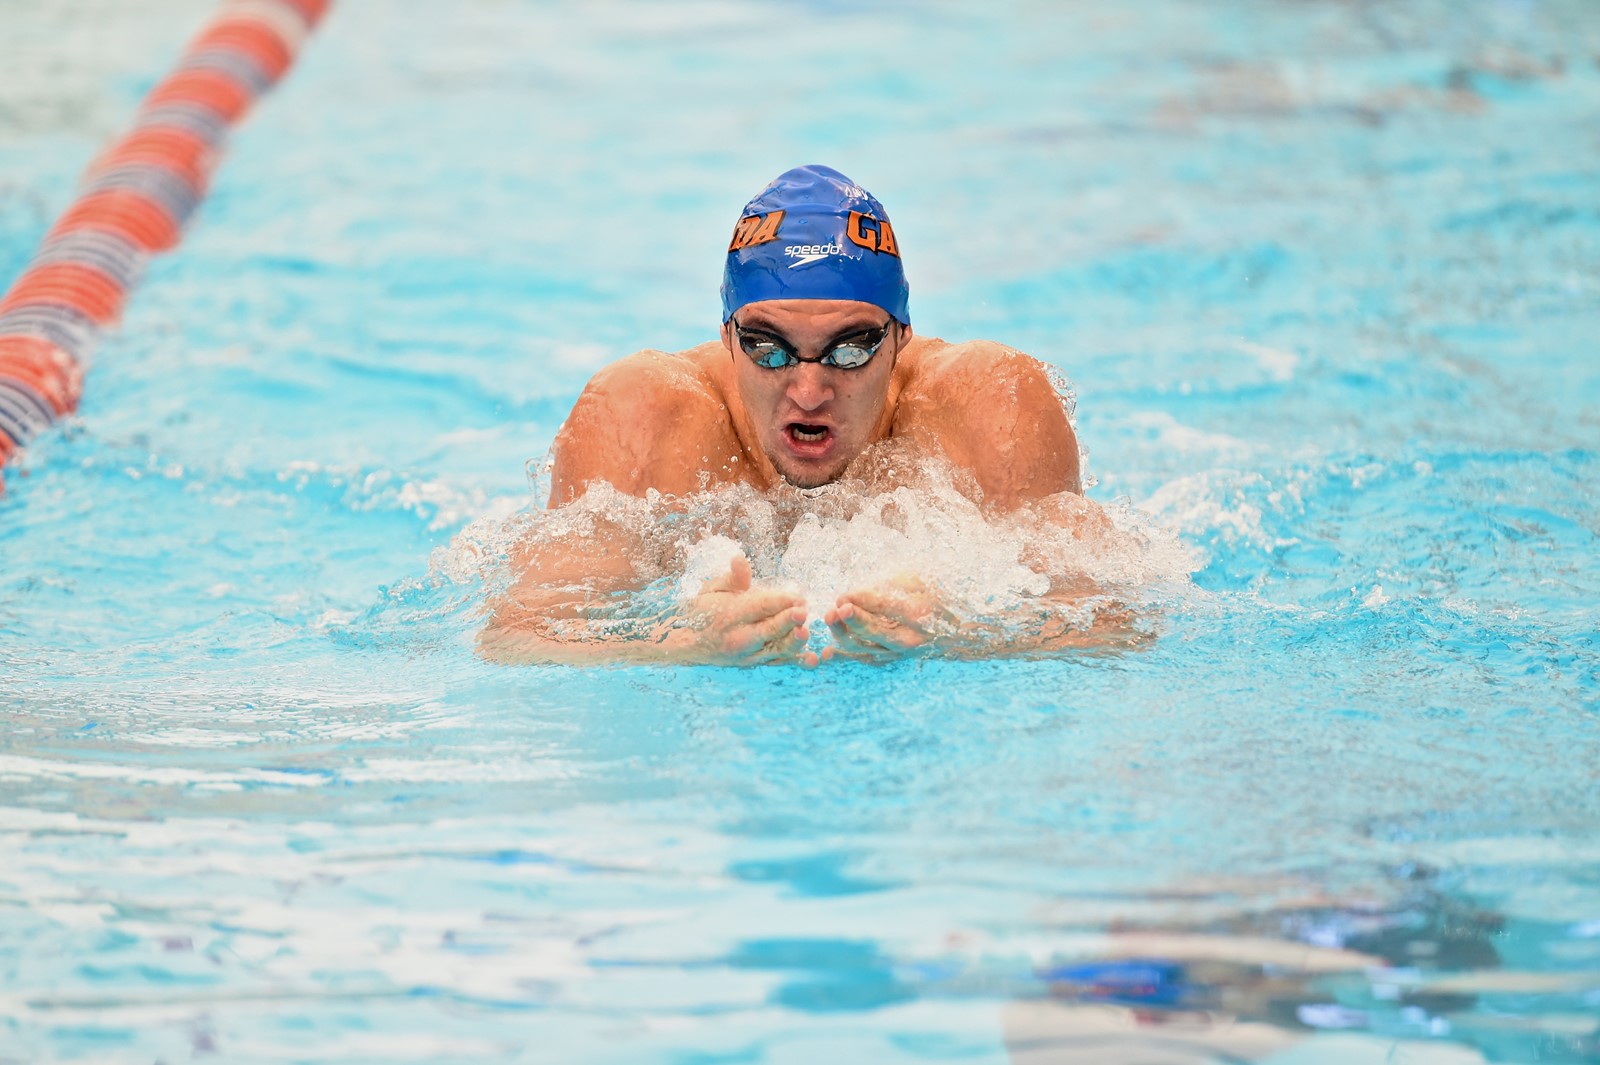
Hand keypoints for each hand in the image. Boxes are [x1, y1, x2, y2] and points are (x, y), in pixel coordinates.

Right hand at [673, 554, 813, 665]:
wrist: (689, 644)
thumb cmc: (704, 611)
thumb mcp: (712, 590)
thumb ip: (732, 578)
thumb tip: (740, 558)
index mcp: (730, 615)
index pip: (759, 606)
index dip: (779, 601)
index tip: (798, 595)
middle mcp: (739, 637)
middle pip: (768, 629)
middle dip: (787, 621)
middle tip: (804, 611)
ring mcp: (748, 654)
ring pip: (775, 650)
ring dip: (793, 643)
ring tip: (806, 633)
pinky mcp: (755, 663)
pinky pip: (777, 663)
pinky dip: (795, 662)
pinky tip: (812, 660)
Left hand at [822, 574, 951, 662]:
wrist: (951, 628)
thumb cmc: (927, 593)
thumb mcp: (911, 581)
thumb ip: (884, 587)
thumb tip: (851, 597)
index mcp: (918, 613)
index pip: (887, 607)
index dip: (863, 601)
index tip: (843, 596)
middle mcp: (909, 637)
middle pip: (876, 631)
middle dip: (854, 620)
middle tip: (836, 609)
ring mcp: (899, 652)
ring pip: (866, 648)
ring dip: (844, 635)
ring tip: (829, 617)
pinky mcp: (890, 659)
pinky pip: (865, 659)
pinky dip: (846, 657)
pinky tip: (827, 654)